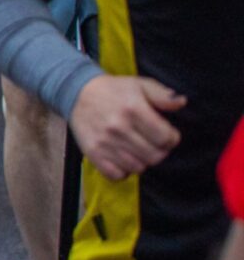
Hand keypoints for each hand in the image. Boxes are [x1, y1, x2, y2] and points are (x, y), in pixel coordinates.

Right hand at [70, 75, 184, 180]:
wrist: (77, 92)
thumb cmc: (113, 90)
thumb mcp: (140, 85)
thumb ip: (163, 94)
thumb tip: (181, 102)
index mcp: (133, 109)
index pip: (166, 138)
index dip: (171, 138)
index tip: (165, 134)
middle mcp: (119, 127)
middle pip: (154, 156)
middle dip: (159, 151)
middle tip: (152, 142)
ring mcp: (104, 142)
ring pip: (138, 167)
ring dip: (142, 160)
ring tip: (137, 148)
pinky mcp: (92, 153)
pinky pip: (117, 175)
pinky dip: (123, 170)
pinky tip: (122, 157)